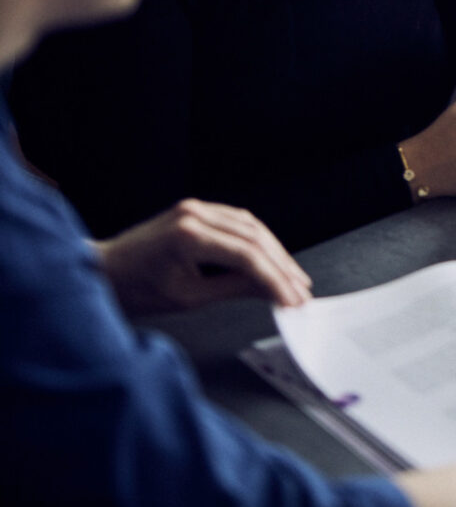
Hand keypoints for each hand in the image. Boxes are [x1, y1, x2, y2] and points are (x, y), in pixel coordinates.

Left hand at [95, 200, 311, 314]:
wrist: (102, 272)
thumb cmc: (135, 290)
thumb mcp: (188, 298)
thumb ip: (233, 289)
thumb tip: (269, 290)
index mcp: (189, 235)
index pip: (247, 255)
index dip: (274, 279)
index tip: (291, 299)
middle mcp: (195, 213)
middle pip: (254, 236)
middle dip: (281, 264)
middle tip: (301, 289)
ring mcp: (195, 207)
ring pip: (250, 225)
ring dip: (274, 250)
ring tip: (292, 275)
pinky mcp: (195, 210)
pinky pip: (236, 221)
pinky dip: (257, 240)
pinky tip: (270, 256)